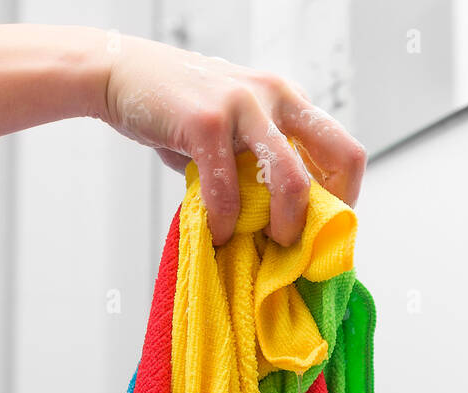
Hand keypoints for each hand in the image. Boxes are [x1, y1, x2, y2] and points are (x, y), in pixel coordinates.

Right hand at [101, 35, 365, 245]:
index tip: (318, 230)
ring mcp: (244, 105)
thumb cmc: (181, 112)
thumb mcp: (233, 132)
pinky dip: (225, 222)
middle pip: (341, 157)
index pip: (345, 151)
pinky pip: (227, 189)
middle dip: (327, 212)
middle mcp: (278, 96)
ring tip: (265, 242)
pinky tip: (218, 233)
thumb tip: (280, 226)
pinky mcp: (206, 121)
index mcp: (291, 100)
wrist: (123, 74)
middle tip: (300, 241)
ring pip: (292, 179)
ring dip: (284, 224)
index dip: (344, 198)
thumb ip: (258, 166)